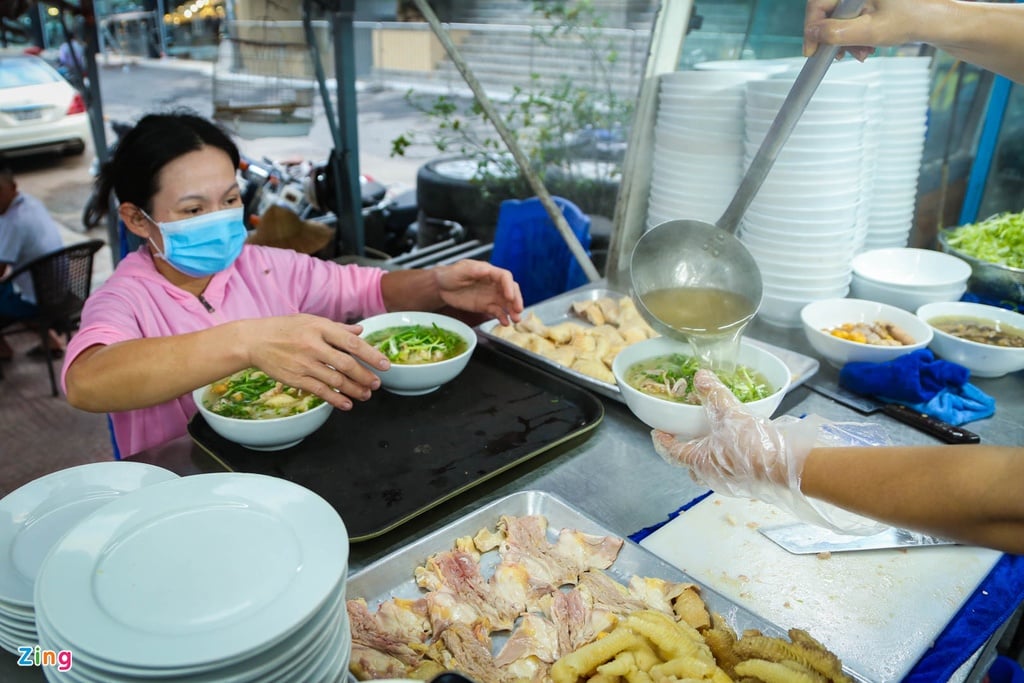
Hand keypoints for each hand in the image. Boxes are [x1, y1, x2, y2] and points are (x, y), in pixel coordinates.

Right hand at [242, 314, 389, 410]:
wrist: (254, 340)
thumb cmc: (285, 328)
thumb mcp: (311, 320)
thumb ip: (337, 328)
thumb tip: (360, 331)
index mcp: (320, 328)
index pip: (351, 343)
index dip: (371, 355)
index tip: (385, 364)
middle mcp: (313, 345)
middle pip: (346, 364)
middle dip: (365, 376)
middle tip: (376, 383)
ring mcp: (304, 363)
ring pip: (335, 380)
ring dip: (354, 390)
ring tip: (366, 395)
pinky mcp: (295, 378)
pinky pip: (320, 391)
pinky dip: (335, 399)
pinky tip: (346, 404)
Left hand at [434, 259, 523, 325]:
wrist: (441, 287)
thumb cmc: (450, 274)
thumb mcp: (459, 270)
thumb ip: (473, 270)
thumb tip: (487, 270)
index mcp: (488, 271)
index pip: (504, 277)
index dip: (509, 286)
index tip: (509, 297)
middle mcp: (493, 283)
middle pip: (510, 290)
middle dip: (516, 300)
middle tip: (518, 310)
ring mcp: (490, 295)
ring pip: (506, 303)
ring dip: (512, 311)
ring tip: (516, 320)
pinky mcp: (486, 306)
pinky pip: (497, 312)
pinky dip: (502, 317)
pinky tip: (505, 323)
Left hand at [651, 369, 845, 530]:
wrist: (784, 467)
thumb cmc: (751, 444)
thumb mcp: (729, 412)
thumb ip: (713, 393)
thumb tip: (700, 376)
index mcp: (699, 461)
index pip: (672, 452)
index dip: (663, 441)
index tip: (657, 432)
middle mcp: (710, 477)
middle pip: (690, 467)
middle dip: (686, 453)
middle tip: (688, 437)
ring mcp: (729, 484)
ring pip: (709, 472)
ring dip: (708, 458)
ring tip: (714, 440)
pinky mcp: (746, 486)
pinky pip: (729, 474)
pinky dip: (727, 461)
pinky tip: (737, 448)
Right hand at [804, 0, 915, 60]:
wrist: (932, 20)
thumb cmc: (911, 19)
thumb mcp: (870, 31)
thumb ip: (837, 32)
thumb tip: (812, 33)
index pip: (818, 4)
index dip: (812, 29)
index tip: (812, 50)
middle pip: (827, 12)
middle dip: (833, 37)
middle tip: (841, 54)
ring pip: (836, 18)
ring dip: (843, 40)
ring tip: (861, 51)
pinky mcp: (862, 2)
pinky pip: (847, 19)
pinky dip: (851, 35)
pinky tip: (864, 45)